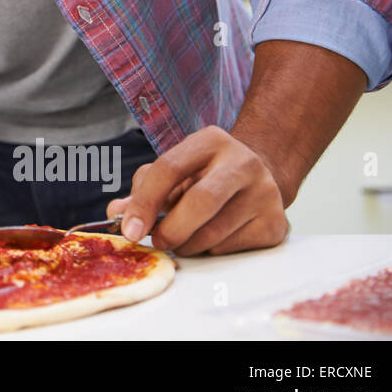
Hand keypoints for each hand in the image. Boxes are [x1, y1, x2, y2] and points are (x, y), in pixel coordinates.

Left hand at [107, 125, 288, 255]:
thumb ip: (143, 189)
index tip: (129, 230)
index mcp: (210, 141)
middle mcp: (243, 162)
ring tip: (183, 239)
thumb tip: (115, 213)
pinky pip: (231, 249)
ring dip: (188, 244)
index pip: (169, 168)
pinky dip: (211, 251)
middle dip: (171, 229)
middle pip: (200, 201)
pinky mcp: (276, 224)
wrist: (259, 178)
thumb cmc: (205, 175)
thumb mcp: (175, 170)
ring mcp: (265, 193)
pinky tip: (212, 237)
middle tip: (158, 241)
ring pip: (215, 233)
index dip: (144, 202)